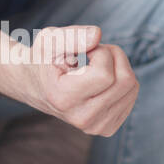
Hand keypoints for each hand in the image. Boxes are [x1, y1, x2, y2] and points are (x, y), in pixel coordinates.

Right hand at [18, 25, 138, 136]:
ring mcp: (95, 126)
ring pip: (131, 88)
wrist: (32, 84)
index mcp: (63, 98)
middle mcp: (80, 118)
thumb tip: (97, 34)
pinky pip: (131, 96)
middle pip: (124, 81)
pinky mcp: (106, 128)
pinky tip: (101, 79)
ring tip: (95, 64)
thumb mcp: (48, 40)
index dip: (100, 52)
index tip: (85, 49)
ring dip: (119, 66)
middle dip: (114, 56)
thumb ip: (71, 36)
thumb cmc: (41, 58)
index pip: (105, 74)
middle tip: (94, 51)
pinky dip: (121, 80)